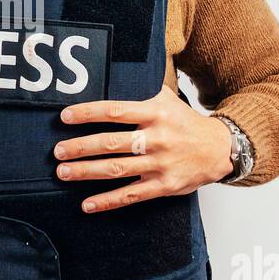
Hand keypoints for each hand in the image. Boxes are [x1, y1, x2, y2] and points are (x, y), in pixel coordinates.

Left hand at [54, 84, 233, 212]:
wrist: (220, 149)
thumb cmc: (186, 123)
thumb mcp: (167, 99)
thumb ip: (141, 90)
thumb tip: (111, 75)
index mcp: (156, 113)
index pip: (115, 111)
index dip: (88, 113)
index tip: (65, 117)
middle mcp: (157, 138)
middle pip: (112, 143)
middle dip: (81, 147)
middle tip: (57, 151)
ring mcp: (161, 163)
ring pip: (117, 169)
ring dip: (87, 172)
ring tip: (63, 173)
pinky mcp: (165, 185)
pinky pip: (132, 195)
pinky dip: (108, 201)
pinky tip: (87, 204)